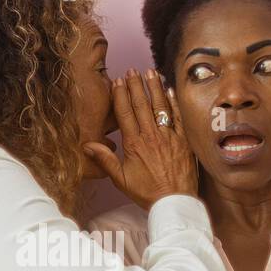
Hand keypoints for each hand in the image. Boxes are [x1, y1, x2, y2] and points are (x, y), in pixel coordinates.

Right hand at [81, 68, 196, 209]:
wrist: (174, 201)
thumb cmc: (147, 193)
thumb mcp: (121, 179)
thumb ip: (105, 160)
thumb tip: (87, 145)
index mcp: (134, 144)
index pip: (125, 113)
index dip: (121, 95)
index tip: (118, 81)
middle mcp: (151, 136)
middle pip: (141, 104)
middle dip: (136, 85)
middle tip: (132, 69)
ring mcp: (169, 136)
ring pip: (160, 106)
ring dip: (154, 87)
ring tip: (150, 72)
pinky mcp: (183, 141)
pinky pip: (178, 116)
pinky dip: (174, 102)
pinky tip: (170, 90)